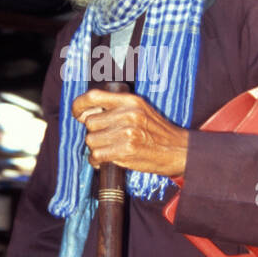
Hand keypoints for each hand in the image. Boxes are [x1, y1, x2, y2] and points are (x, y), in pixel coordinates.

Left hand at [71, 89, 188, 177]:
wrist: (180, 150)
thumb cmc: (158, 132)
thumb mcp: (141, 110)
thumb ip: (117, 108)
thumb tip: (88, 114)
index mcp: (131, 101)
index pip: (93, 96)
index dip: (79, 105)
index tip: (77, 114)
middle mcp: (129, 114)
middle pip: (90, 123)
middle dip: (93, 133)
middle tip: (105, 138)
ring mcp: (128, 132)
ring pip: (91, 140)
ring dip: (95, 148)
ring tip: (107, 150)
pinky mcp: (127, 150)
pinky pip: (97, 155)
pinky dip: (97, 160)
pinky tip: (106, 160)